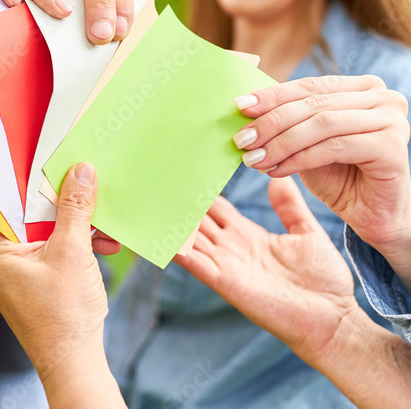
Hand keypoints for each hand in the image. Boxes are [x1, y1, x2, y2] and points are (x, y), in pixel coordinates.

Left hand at [0, 163, 118, 379]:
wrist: (73, 361)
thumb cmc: (63, 314)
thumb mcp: (72, 250)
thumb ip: (74, 207)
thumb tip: (80, 170)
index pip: (14, 198)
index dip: (44, 182)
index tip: (67, 163)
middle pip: (33, 212)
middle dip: (68, 209)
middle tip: (95, 195)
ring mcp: (9, 266)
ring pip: (48, 229)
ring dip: (79, 229)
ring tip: (106, 231)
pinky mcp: (28, 276)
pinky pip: (52, 247)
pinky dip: (76, 246)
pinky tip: (103, 245)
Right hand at [175, 177, 359, 362]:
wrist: (334, 318)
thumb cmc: (324, 280)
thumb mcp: (307, 234)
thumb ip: (290, 208)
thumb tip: (279, 179)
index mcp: (247, 234)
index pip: (215, 208)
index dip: (201, 191)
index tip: (186, 170)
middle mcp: (231, 248)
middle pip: (196, 220)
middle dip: (179, 203)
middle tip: (159, 181)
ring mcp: (227, 265)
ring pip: (191, 239)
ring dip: (173, 224)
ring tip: (152, 203)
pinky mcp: (226, 282)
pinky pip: (196, 264)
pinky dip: (180, 252)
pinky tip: (166, 238)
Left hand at [234, 76, 410, 256]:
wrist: (372, 213)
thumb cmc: (339, 174)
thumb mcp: (306, 141)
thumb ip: (287, 120)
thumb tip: (244, 106)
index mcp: (363, 87)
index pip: (309, 86)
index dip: (272, 96)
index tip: (239, 106)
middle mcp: (383, 98)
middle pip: (313, 104)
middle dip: (271, 122)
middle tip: (242, 139)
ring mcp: (392, 121)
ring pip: (322, 124)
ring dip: (281, 143)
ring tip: (254, 159)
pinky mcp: (392, 148)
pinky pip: (334, 147)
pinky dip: (299, 159)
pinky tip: (276, 171)